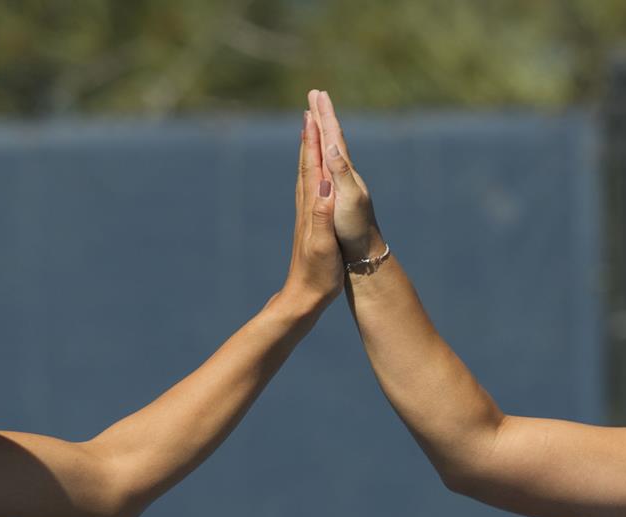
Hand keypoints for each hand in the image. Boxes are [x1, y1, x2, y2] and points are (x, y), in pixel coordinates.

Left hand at [279, 102, 343, 313]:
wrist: (302, 299)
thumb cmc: (317, 276)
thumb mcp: (322, 246)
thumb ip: (321, 215)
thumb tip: (322, 186)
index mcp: (311, 208)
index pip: (312, 166)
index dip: (313, 139)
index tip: (313, 112)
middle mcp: (306, 207)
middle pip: (307, 163)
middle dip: (309, 136)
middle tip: (310, 109)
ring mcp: (306, 216)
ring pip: (306, 174)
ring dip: (309, 150)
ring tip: (309, 132)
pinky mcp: (309, 225)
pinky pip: (309, 190)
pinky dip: (311, 172)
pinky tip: (312, 173)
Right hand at [308, 90, 384, 261]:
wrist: (364, 251)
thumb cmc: (356, 228)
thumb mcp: (349, 198)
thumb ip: (341, 172)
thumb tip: (332, 145)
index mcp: (345, 171)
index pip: (334, 136)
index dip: (325, 115)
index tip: (317, 94)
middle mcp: (344, 173)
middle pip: (332, 137)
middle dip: (323, 116)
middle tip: (315, 94)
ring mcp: (342, 183)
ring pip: (330, 149)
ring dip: (323, 132)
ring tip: (316, 117)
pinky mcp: (338, 194)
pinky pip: (327, 165)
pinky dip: (323, 153)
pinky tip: (323, 154)